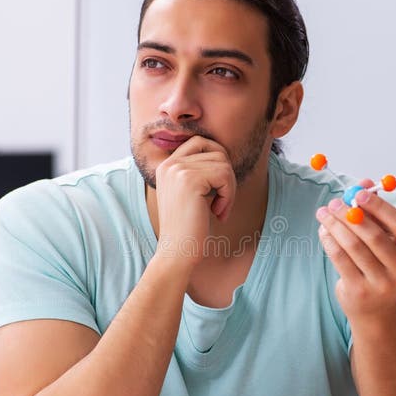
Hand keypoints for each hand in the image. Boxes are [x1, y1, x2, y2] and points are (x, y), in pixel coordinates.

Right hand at [154, 136, 235, 268]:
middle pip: (216, 151)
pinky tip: (218, 213)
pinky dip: (229, 196)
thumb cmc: (189, 227)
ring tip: (218, 209)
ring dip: (229, 188)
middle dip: (226, 176)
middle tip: (222, 200)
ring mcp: (178, 170)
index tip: (217, 188)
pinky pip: (225, 175)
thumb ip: (199, 172)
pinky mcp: (190, 180)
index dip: (218, 160)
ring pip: (223, 163)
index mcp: (166, 165)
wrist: (177, 253)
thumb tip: (225, 154)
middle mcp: (169, 163)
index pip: (200, 142)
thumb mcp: (191, 194)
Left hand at [316, 184, 395, 320]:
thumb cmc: (380, 263)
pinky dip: (329, 241)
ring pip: (354, 247)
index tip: (359, 193)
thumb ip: (376, 212)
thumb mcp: (385, 239)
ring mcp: (382, 284)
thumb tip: (365, 182)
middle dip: (351, 215)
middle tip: (334, 202)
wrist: (376, 306)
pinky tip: (323, 231)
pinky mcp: (360, 291)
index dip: (379, 206)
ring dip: (335, 226)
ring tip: (323, 213)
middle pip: (375, 236)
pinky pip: (340, 259)